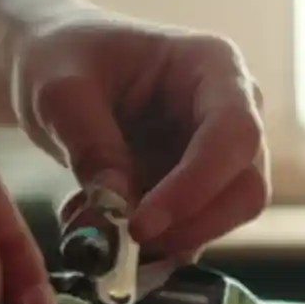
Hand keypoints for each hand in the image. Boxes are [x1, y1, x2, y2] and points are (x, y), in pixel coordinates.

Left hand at [12, 14, 269, 260]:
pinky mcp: (201, 189)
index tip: (142, 226)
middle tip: (125, 246)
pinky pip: (193, 231)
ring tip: (92, 229)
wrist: (58, 68)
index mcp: (214, 66)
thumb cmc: (64, 57)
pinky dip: (149, 246)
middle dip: (189, 226)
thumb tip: (118, 207)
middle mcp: (235, 111)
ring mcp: (222, 154)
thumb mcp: (58, 90)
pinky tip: (96, 227)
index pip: (233, 134)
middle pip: (246, 187)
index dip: (196, 186)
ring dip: (166, 242)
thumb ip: (88, 143)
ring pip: (225, 218)